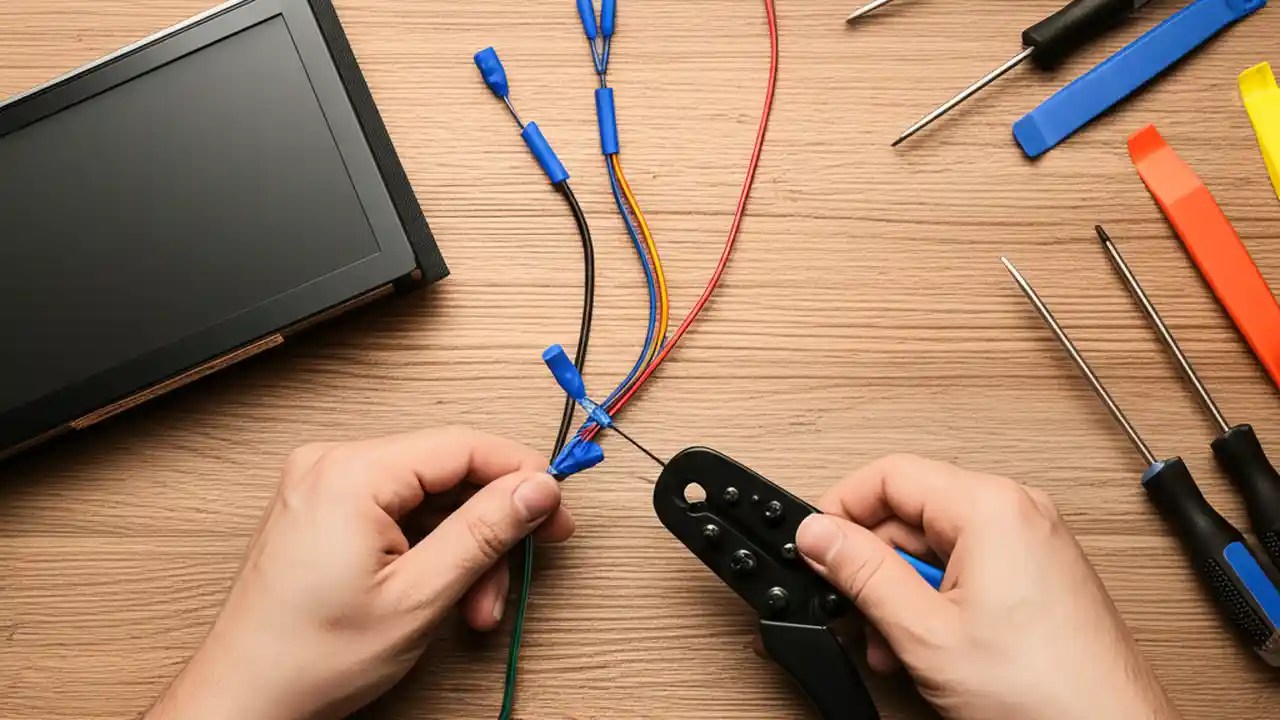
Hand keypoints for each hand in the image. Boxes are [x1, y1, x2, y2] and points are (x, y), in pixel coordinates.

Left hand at [145, 427, 572, 719]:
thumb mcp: (419, 597)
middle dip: (489, 528)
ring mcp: (325, 486)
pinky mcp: (325, 510)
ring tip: (475, 607)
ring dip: (464, 549)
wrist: (244, 700)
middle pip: (449, 473)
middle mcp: (332, 465)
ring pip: (430, 498)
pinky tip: (445, 592)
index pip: (463, 445)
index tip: (556, 510)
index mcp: (350, 473)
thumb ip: (484, 532)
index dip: (521, 474)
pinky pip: (400, 511)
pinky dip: (432, 549)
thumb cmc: (308, 658)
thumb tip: (537, 486)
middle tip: (522, 568)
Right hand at [794, 455, 1178, 719]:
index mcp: (992, 507)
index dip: (841, 509)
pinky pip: (967, 568)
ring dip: (901, 593)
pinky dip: (936, 602)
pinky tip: (928, 647)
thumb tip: (818, 534)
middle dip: (873, 565)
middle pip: (910, 511)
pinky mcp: (1038, 576)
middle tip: (856, 611)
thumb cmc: (1046, 693)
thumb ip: (862, 574)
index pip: (889, 474)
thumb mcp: (925, 632)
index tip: (817, 547)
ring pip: (935, 547)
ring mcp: (1033, 544)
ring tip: (895, 646)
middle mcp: (1018, 512)